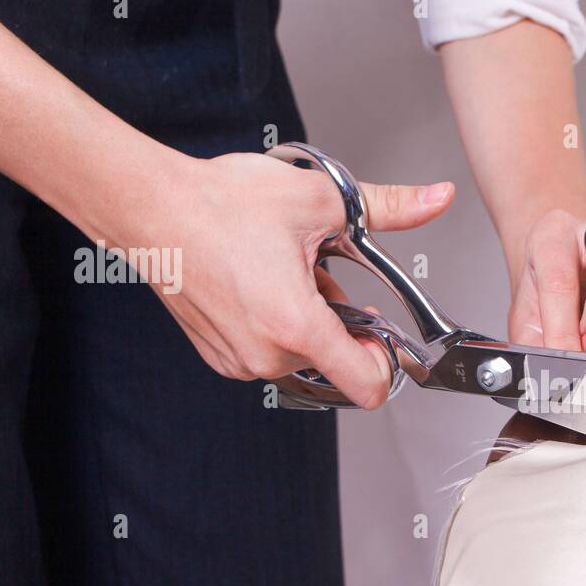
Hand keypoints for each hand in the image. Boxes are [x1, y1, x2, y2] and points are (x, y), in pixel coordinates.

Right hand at [125, 152, 453, 407]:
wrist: (148, 205)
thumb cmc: (218, 203)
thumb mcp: (320, 199)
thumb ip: (388, 207)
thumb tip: (436, 198)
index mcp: (295, 326)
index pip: (368, 387)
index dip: (387, 360)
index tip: (380, 329)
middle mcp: (266, 354)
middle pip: (336, 363)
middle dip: (341, 323)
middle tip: (324, 275)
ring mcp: (239, 360)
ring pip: (303, 357)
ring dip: (310, 323)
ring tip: (289, 272)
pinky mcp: (219, 356)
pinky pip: (270, 353)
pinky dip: (279, 326)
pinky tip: (264, 283)